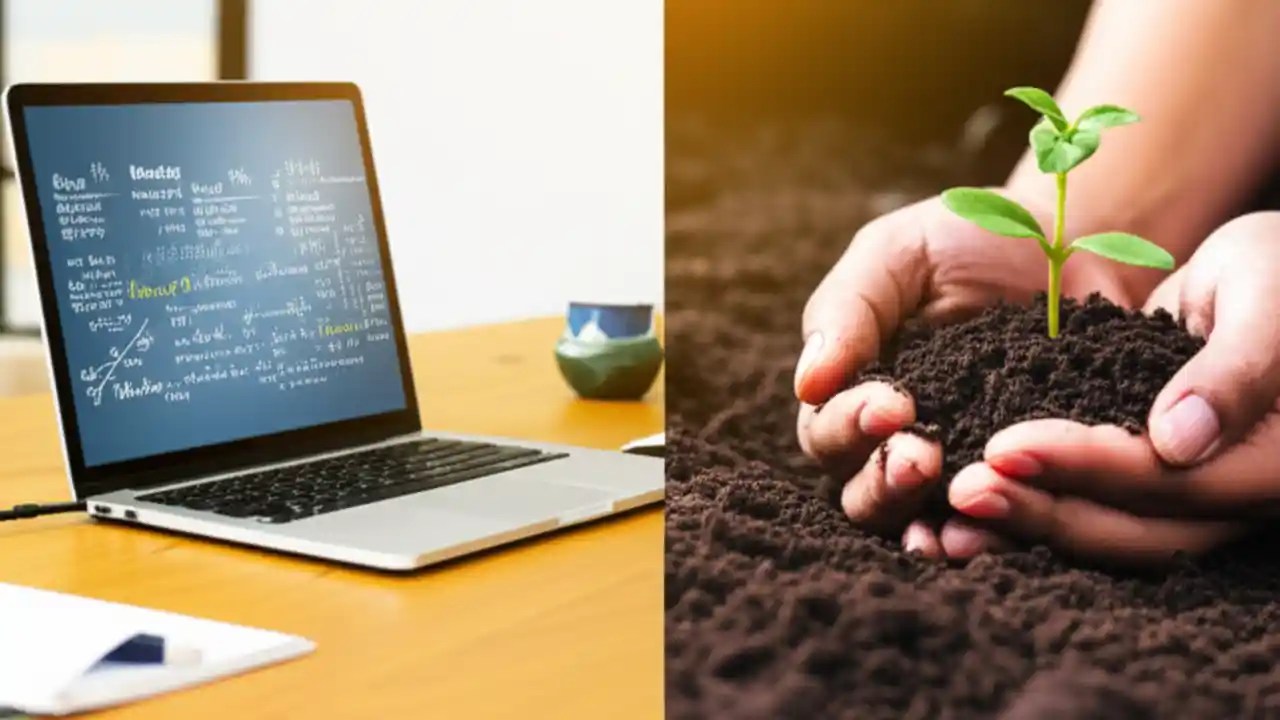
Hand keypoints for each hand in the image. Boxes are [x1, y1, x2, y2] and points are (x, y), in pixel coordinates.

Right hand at [795, 189, 1136, 550]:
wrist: (1077, 240)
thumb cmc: (971, 236)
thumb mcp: (898, 254)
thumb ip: (846, 310)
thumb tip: (807, 384)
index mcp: (856, 391)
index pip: (827, 432)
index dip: (848, 427)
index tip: (890, 405)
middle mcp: (899, 441)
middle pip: (862, 494)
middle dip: (884, 482)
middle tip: (920, 458)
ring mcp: (962, 468)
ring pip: (922, 523)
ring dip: (929, 525)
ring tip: (956, 511)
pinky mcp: (1027, 481)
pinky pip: (1003, 523)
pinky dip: (998, 535)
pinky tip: (1007, 533)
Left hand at [945, 212, 1279, 565]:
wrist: (1278, 273)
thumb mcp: (1270, 298)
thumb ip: (1237, 371)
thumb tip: (1178, 444)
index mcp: (1276, 463)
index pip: (1167, 480)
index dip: (1083, 466)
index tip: (1003, 447)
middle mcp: (1231, 495)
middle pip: (1131, 530)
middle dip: (1040, 512)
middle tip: (961, 492)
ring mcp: (1189, 494)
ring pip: (1105, 531)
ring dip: (1026, 525)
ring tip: (947, 520)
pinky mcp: (1146, 476)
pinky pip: (1090, 506)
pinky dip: (1032, 506)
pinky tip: (966, 506)